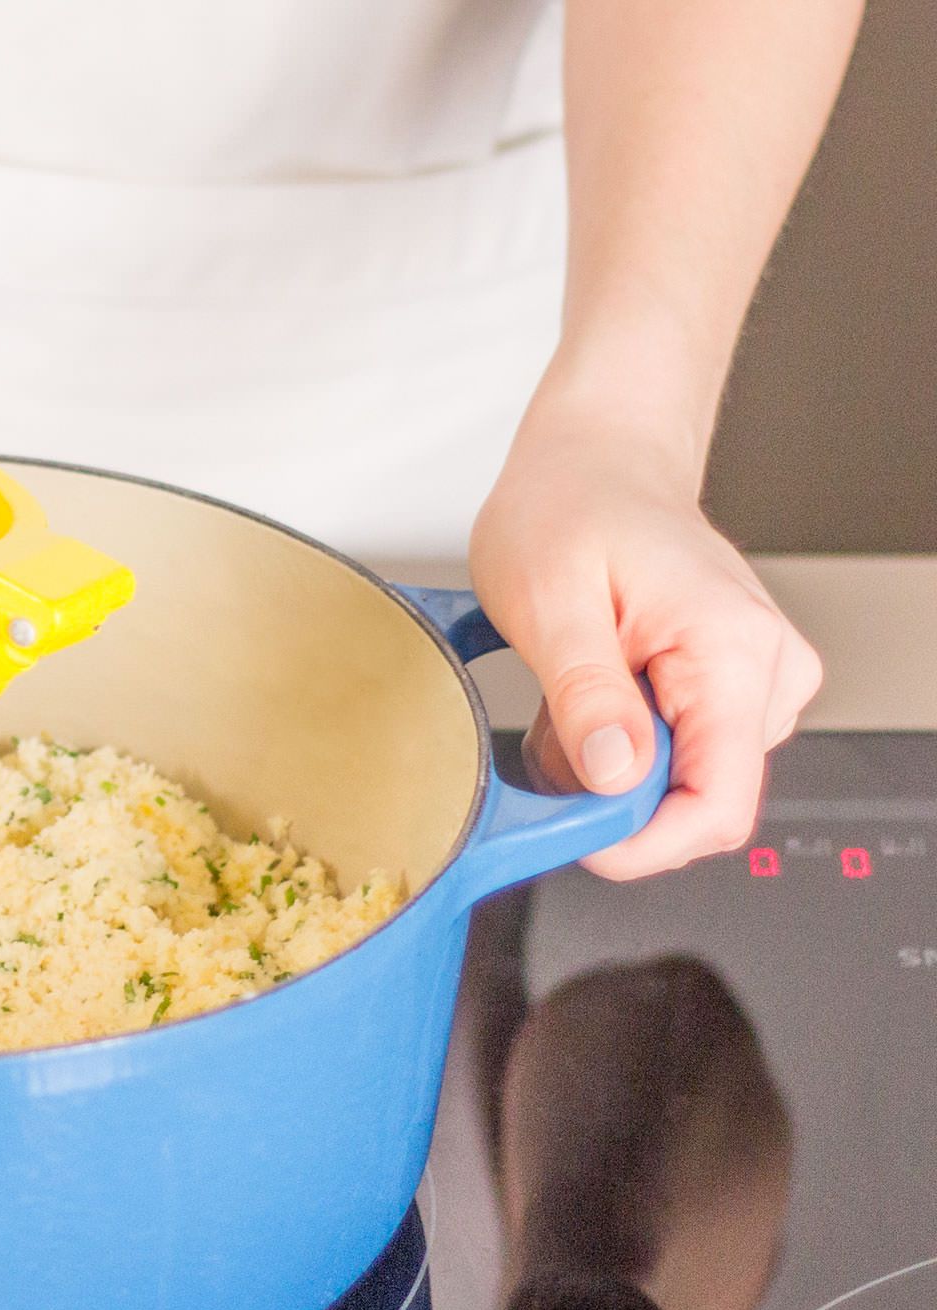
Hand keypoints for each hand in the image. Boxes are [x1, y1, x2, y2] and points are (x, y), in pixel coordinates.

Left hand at [470, 401, 820, 878]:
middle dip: (612, 795)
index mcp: (733, 651)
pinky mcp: (731, 689)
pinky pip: (677, 757)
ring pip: (682, 784)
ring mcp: (754, 683)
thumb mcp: (550, 599)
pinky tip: (588, 695)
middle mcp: (766, 672)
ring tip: (569, 693)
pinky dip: (617, 746)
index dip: (642, 843)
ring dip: (608, 768)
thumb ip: (588, 692)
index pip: (719, 805)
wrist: (596, 458)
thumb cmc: (572, 506)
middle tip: (552, 728)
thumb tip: (616, 775)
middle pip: (700, 801)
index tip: (571, 834)